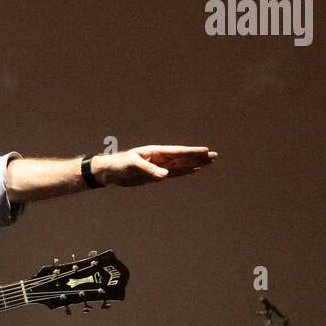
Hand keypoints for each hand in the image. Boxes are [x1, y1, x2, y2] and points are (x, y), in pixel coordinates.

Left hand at [94, 145, 216, 186]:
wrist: (110, 172)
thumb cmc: (119, 164)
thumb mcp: (132, 165)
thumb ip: (148, 169)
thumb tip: (165, 175)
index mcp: (155, 152)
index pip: (177, 152)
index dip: (191, 152)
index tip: (205, 151)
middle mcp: (160, 158)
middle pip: (183, 157)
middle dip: (199, 157)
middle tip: (215, 156)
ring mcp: (160, 166)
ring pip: (182, 165)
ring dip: (195, 163)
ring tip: (210, 162)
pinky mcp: (157, 175)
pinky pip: (175, 173)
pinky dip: (186, 171)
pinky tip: (195, 169)